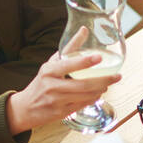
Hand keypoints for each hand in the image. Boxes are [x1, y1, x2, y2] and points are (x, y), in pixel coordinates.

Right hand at [6, 27, 120, 132]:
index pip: (68, 65)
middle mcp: (52, 86)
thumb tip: (84, 29)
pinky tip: (99, 93)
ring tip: (108, 84)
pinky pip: (82, 105)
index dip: (84, 61)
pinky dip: (93, 99)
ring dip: (100, 90)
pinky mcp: (61, 113)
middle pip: (82, 84)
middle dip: (103, 80)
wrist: (25, 108)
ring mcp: (57, 101)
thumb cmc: (42, 82)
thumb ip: (69, 47)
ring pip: (85, 96)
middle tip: (116, 76)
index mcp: (49, 71)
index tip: (99, 57)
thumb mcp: (51, 63)